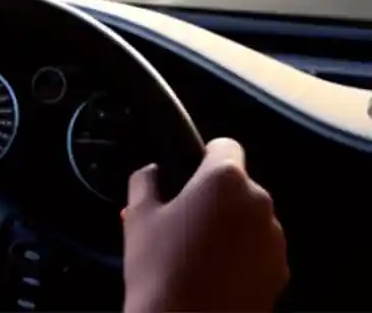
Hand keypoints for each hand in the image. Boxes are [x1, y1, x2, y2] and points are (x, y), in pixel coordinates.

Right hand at [123, 138, 287, 312]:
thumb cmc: (160, 272)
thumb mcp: (138, 216)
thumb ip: (145, 181)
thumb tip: (150, 173)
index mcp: (223, 181)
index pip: (223, 145)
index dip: (202, 155)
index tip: (188, 172)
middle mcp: (258, 204)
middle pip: (236, 185)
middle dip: (211, 197)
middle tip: (180, 219)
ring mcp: (273, 240)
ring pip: (248, 218)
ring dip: (227, 226)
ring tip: (194, 250)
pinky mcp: (279, 270)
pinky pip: (258, 249)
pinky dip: (240, 254)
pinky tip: (211, 271)